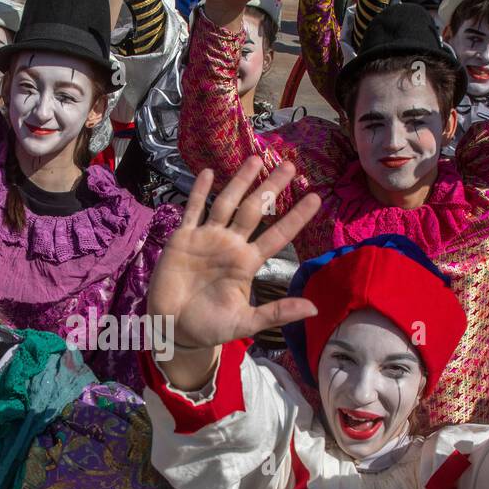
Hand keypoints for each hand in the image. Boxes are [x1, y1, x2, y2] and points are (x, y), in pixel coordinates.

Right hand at [148, 158, 321, 387]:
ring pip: (227, 203)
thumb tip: (314, 309)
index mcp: (247, 263)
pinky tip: (208, 172)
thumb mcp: (245, 322)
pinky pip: (193, 210)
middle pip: (255, 209)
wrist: (172, 329)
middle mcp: (231, 245)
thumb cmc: (209, 326)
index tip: (315, 198)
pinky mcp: (183, 239)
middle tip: (289, 164)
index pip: (277, 235)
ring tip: (254, 158)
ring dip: (240, 181)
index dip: (296, 217)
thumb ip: (277, 313)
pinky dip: (199, 192)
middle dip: (271, 187)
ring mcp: (207, 238)